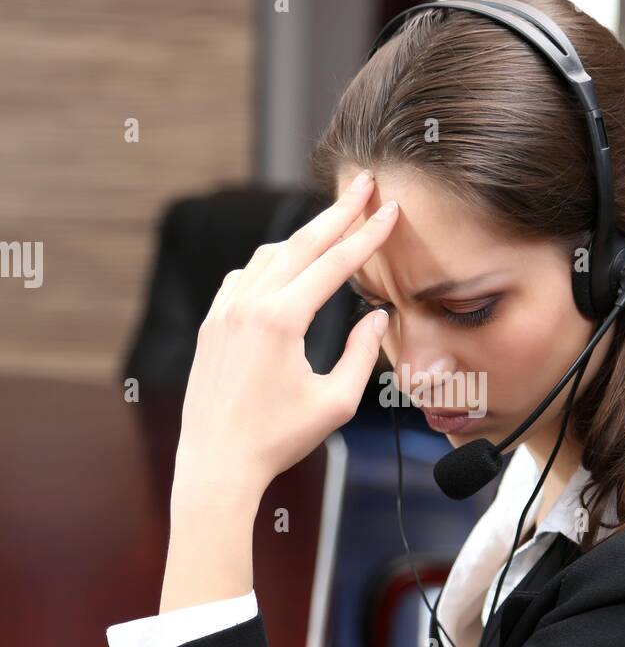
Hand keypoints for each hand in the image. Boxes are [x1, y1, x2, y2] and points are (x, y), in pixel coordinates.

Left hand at [171, 172, 396, 504]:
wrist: (216, 463)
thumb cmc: (278, 439)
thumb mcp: (336, 402)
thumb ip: (363, 355)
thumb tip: (376, 317)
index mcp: (282, 319)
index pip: (335, 263)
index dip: (367, 233)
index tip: (389, 208)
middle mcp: (249, 304)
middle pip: (301, 242)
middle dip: (338, 211)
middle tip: (364, 183)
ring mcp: (225, 311)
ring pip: (269, 255)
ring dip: (304, 237)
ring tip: (334, 224)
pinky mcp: (212, 324)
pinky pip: (243, 277)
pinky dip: (270, 264)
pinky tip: (285, 267)